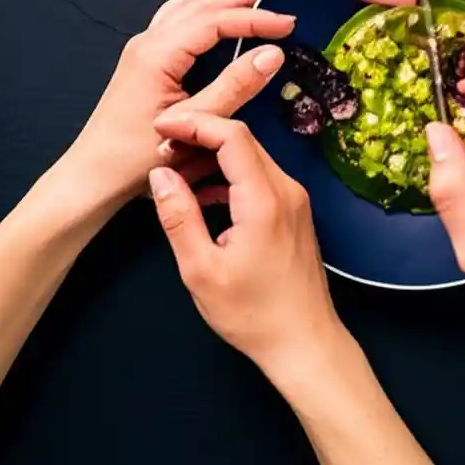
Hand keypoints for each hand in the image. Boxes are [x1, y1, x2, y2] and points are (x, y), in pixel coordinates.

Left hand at [68, 0, 294, 200]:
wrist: (95, 174)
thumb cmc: (137, 155)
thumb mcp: (194, 122)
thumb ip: (234, 86)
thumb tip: (272, 55)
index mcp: (159, 53)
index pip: (216, 21)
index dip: (254, 18)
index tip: (288, 24)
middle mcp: (148, 42)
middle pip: (201, 5)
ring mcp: (142, 49)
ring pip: (187, 8)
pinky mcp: (142, 60)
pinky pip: (174, 17)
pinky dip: (197, 5)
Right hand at [147, 112, 342, 371]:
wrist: (304, 341)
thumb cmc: (253, 314)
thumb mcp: (201, 270)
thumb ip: (179, 216)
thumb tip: (160, 175)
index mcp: (265, 200)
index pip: (232, 135)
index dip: (194, 123)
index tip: (161, 128)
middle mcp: (286, 191)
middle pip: (242, 140)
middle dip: (199, 137)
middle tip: (161, 153)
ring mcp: (294, 200)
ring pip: (250, 158)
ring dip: (212, 158)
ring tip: (175, 176)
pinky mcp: (293, 212)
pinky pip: (258, 178)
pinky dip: (228, 178)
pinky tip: (201, 198)